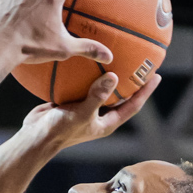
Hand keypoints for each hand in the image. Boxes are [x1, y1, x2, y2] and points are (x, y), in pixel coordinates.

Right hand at [23, 70, 162, 148]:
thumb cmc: (60, 130)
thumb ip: (97, 96)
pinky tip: (88, 57)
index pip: (133, 106)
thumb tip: (114, 77)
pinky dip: (87, 73)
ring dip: (108, 74)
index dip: (145, 92)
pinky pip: (83, 84)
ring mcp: (85, 107)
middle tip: (140, 62)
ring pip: (101, 88)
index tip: (156, 76)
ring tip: (117, 56)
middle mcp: (98, 115)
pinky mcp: (72, 100)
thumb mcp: (81, 113)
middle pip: (120, 96)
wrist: (35, 136)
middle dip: (130, 81)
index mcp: (107, 122)